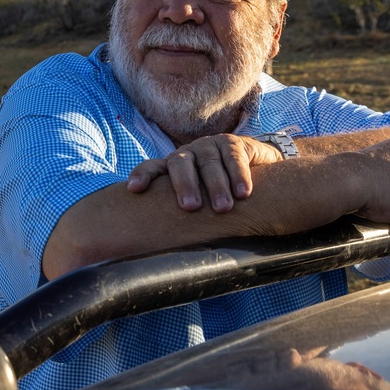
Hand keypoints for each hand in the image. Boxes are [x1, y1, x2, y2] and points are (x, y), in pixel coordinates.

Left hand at [126, 134, 284, 212]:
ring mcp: (210, 146)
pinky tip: (243, 193)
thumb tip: (160, 246)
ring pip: (209, 163)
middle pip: (180, 164)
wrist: (255, 167)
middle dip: (184, 184)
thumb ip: (179, 213)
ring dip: (216, 185)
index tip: (134, 189)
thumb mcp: (197, 198)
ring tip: (222, 208)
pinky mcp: (235, 143)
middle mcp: (188, 154)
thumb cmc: (216, 190)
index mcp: (172, 166)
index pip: (152, 168)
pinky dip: (239, 175)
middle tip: (190, 207)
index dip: (143, 175)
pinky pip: (234, 157)